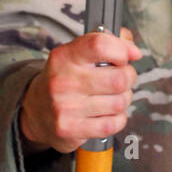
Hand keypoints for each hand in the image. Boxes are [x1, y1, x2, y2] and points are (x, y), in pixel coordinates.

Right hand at [19, 27, 140, 153]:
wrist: (37, 111)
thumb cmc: (65, 79)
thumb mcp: (78, 53)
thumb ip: (108, 42)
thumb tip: (134, 50)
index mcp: (64, 56)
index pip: (100, 45)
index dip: (121, 49)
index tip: (125, 55)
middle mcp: (63, 81)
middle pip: (119, 78)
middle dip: (128, 77)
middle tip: (121, 78)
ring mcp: (66, 107)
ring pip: (120, 102)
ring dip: (123, 99)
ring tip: (111, 96)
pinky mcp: (71, 129)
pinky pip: (114, 123)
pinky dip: (117, 118)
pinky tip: (106, 112)